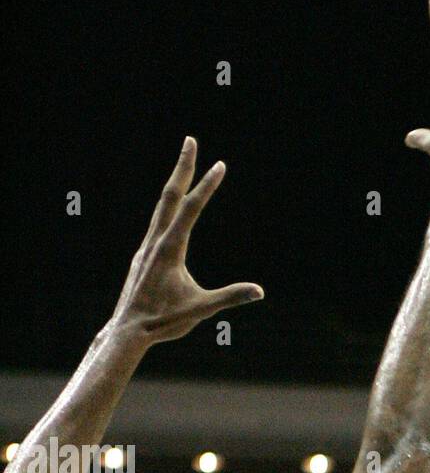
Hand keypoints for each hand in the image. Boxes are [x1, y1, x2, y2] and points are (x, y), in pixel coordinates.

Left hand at [110, 137, 263, 344]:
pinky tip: (172, 212)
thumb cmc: (163, 322)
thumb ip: (229, 297)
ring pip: (161, 207)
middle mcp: (155, 242)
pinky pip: (157, 224)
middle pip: (170, 195)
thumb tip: (259, 291)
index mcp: (169, 249)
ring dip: (174, 185)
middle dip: (182, 167)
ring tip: (183, 168)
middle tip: (190, 141)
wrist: (128, 331)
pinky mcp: (143, 256)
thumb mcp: (200, 310)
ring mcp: (146, 247)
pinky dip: (168, 208)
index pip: (191, 209)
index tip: (220, 165)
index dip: (206, 186)